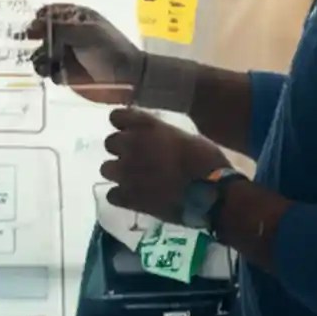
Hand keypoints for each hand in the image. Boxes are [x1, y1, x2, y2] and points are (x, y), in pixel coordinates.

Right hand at [22, 3, 143, 104]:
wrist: (127, 79)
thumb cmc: (109, 50)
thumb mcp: (85, 33)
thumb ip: (58, 27)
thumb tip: (32, 25)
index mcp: (76, 18)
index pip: (50, 12)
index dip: (40, 17)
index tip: (36, 26)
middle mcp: (68, 34)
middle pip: (41, 31)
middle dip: (34, 36)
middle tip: (31, 41)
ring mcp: (66, 53)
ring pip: (41, 51)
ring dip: (40, 56)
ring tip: (48, 63)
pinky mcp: (64, 73)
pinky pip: (47, 69)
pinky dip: (47, 71)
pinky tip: (54, 74)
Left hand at [101, 108, 228, 223]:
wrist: (211, 194)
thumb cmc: (207, 161)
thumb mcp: (186, 137)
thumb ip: (162, 135)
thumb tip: (156, 140)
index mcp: (147, 126)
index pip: (116, 116)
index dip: (122, 124)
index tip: (131, 131)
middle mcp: (131, 145)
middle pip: (109, 143)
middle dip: (121, 151)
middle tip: (138, 160)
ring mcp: (126, 172)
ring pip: (106, 169)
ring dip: (119, 173)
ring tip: (136, 181)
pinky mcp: (127, 197)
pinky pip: (111, 195)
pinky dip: (122, 197)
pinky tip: (135, 199)